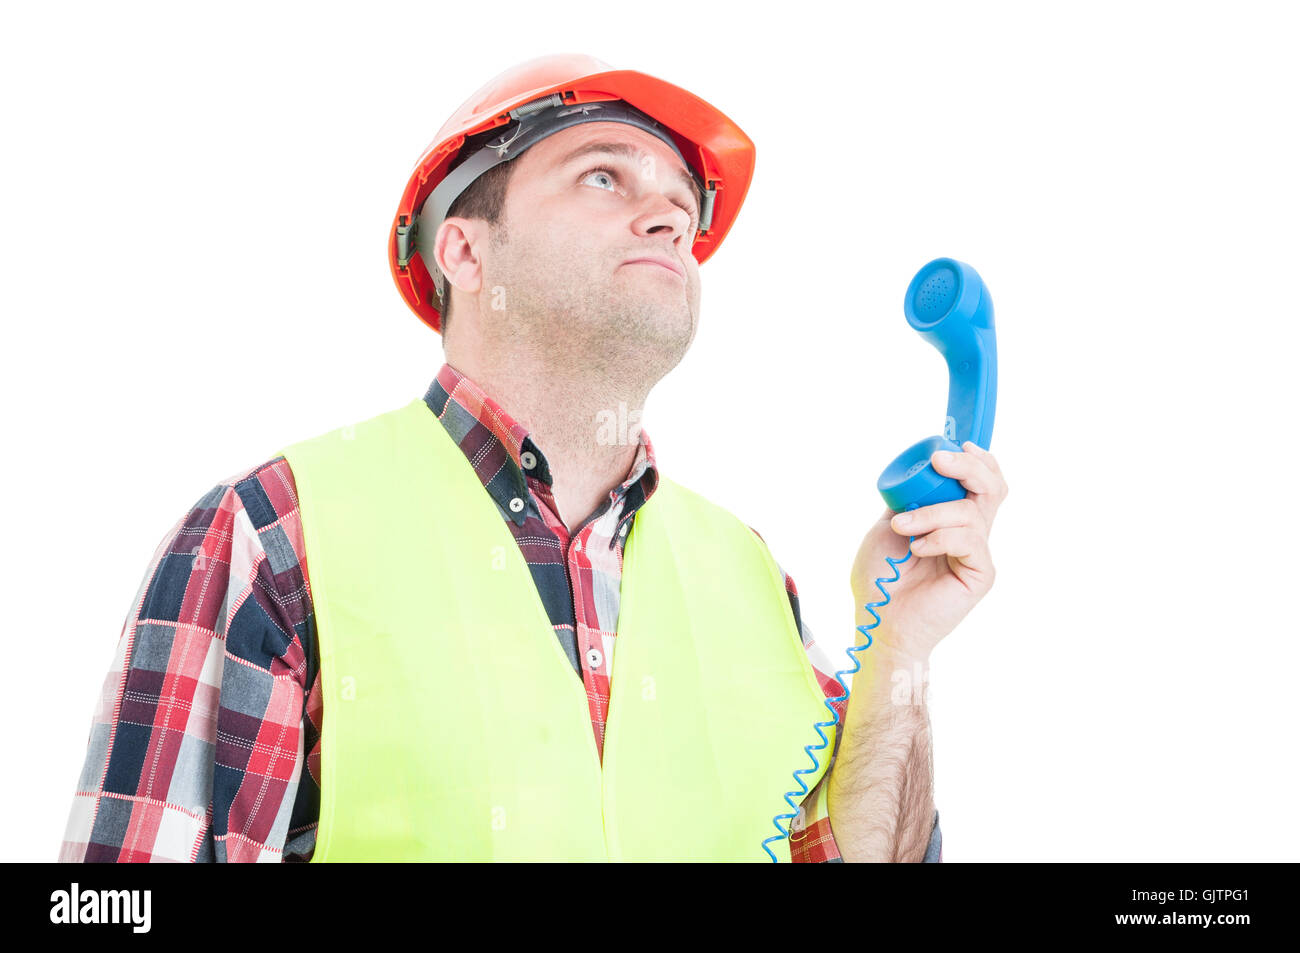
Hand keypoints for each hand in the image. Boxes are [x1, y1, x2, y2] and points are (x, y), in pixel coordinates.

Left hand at [849, 441, 1007, 662]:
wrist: (879, 620)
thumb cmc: (880, 579)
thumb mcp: (889, 524)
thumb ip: (910, 498)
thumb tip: (922, 471)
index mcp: (952, 518)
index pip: (980, 481)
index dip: (976, 460)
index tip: (954, 445)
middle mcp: (970, 532)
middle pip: (992, 487)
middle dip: (968, 466)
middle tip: (939, 462)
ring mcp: (977, 553)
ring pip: (972, 511)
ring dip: (932, 512)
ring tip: (903, 527)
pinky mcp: (981, 573)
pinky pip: (970, 540)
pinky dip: (940, 537)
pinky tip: (917, 548)